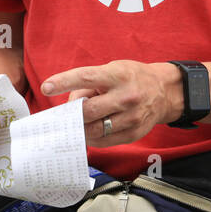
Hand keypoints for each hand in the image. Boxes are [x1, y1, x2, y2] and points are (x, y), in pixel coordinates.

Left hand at [40, 60, 180, 146]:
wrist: (164, 91)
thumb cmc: (131, 77)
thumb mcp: (111, 69)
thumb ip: (89, 86)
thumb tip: (69, 107)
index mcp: (118, 75)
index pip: (86, 78)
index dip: (64, 82)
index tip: (46, 87)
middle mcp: (126, 96)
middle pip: (89, 111)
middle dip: (72, 115)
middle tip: (62, 116)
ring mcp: (132, 117)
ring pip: (96, 130)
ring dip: (80, 129)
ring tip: (75, 125)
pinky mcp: (135, 133)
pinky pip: (106, 141)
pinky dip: (92, 138)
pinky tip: (89, 132)